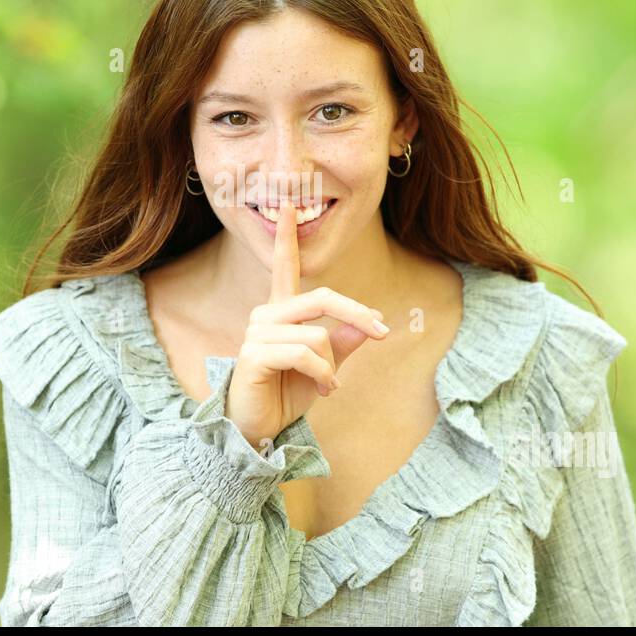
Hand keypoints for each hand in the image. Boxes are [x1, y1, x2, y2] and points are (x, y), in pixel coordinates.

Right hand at [224, 198, 390, 449]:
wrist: (259, 429)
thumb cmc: (286, 394)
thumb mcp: (325, 367)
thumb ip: (343, 343)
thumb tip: (369, 324)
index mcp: (280, 312)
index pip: (285, 267)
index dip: (287, 237)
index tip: (288, 205)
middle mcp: (266, 315)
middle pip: (321, 297)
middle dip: (358, 313)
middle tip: (381, 332)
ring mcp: (256, 333)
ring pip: (317, 334)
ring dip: (332, 365)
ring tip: (330, 384)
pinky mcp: (253, 355)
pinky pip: (305, 354)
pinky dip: (323, 374)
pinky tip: (324, 389)